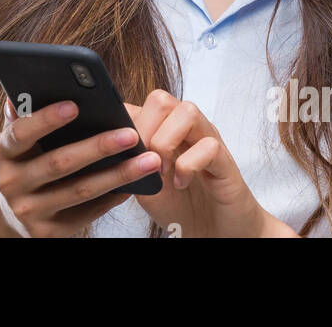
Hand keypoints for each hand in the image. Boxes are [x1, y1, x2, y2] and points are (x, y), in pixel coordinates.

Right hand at [0, 97, 161, 237]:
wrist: (14, 217)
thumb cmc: (26, 162)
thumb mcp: (19, 142)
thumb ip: (26, 115)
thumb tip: (33, 86)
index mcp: (3, 153)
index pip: (20, 133)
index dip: (45, 119)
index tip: (75, 104)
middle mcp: (11, 184)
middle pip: (59, 163)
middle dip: (98, 147)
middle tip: (132, 134)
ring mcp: (29, 212)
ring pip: (80, 190)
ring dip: (119, 175)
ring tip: (150, 160)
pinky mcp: (48, 234)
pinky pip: (88, 213)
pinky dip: (113, 197)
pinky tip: (136, 183)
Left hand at [125, 90, 298, 237]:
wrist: (210, 232)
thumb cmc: (177, 205)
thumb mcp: (142, 182)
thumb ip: (128, 160)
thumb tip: (107, 143)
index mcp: (165, 129)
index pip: (139, 104)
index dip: (125, 123)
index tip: (120, 151)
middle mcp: (187, 129)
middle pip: (161, 99)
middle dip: (144, 130)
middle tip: (143, 161)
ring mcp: (208, 140)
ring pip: (187, 111)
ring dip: (166, 142)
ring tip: (162, 171)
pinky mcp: (225, 161)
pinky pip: (209, 146)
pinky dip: (188, 166)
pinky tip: (180, 183)